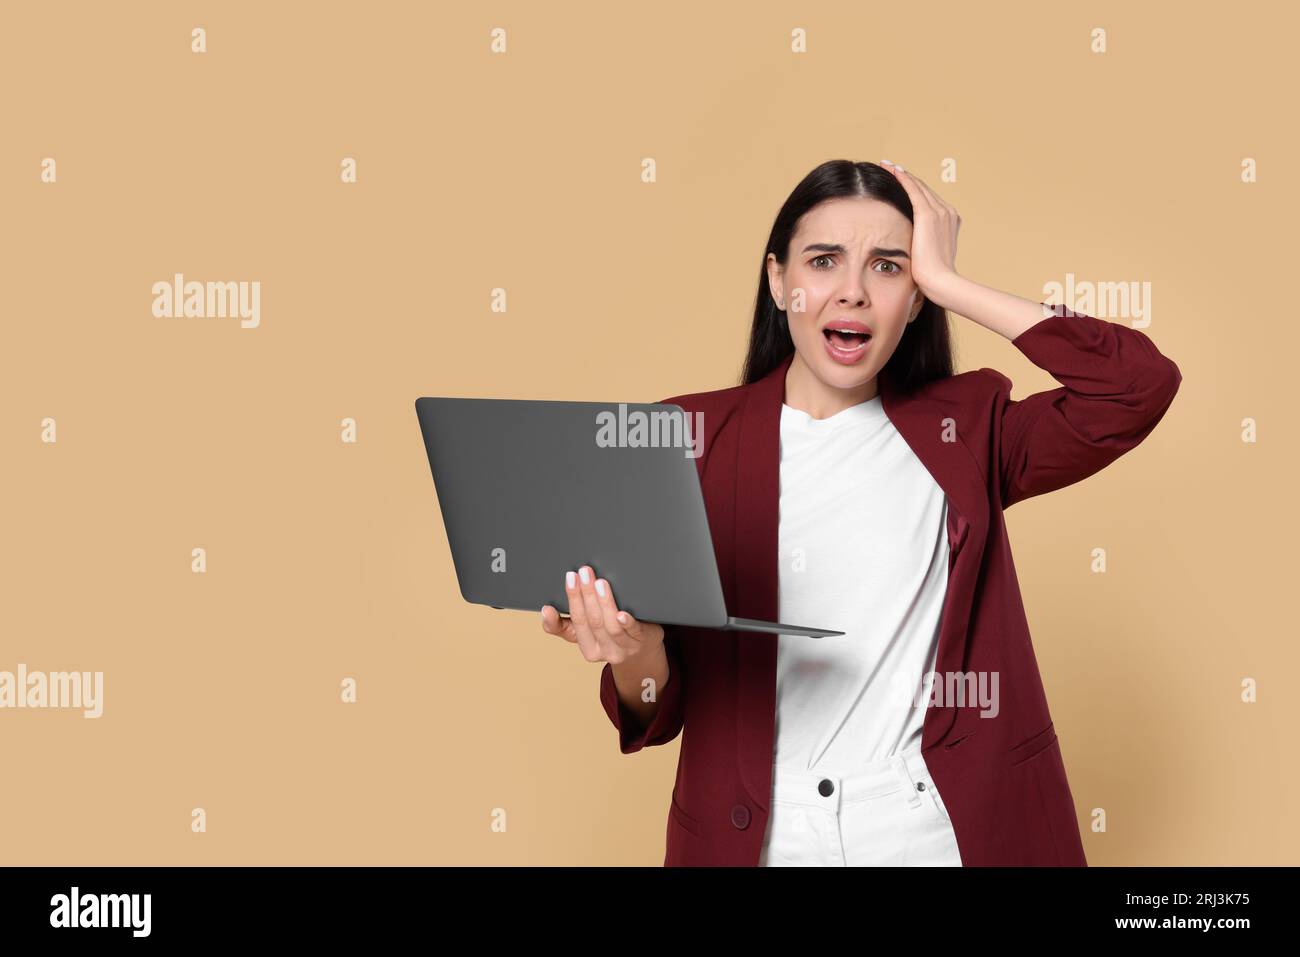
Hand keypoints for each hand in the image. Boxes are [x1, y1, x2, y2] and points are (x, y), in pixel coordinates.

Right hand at [539, 564, 664, 663]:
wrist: (643, 650)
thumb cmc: (610, 636)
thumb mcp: (585, 634)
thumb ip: (561, 625)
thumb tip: (545, 610)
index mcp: (588, 649)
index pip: (576, 623)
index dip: (572, 600)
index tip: (569, 579)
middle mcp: (606, 651)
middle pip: (592, 621)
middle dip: (586, 594)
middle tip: (584, 572)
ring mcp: (625, 647)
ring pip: (610, 625)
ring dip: (604, 602)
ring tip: (599, 582)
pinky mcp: (644, 640)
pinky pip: (634, 632)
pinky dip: (627, 622)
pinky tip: (622, 613)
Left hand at [880, 159, 960, 303]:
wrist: (940, 281)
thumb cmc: (933, 277)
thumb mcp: (929, 256)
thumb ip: (923, 246)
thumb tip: (911, 249)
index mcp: (950, 220)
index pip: (928, 199)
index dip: (913, 188)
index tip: (899, 181)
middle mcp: (948, 211)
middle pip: (923, 189)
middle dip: (906, 177)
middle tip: (889, 167)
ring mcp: (940, 211)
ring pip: (917, 186)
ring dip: (901, 173)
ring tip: (886, 165)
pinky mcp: (927, 214)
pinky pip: (912, 189)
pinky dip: (901, 178)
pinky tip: (890, 170)